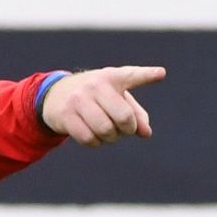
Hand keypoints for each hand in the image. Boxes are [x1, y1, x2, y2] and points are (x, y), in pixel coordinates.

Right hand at [40, 66, 164, 146]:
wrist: (56, 95)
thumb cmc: (95, 97)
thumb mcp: (115, 98)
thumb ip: (136, 114)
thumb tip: (146, 133)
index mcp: (111, 77)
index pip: (130, 76)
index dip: (146, 75)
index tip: (160, 74)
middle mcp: (95, 85)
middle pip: (123, 117)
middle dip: (128, 129)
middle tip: (123, 128)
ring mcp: (78, 100)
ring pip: (106, 131)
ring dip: (111, 138)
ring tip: (106, 131)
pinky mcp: (66, 116)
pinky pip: (89, 139)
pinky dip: (96, 143)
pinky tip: (93, 134)